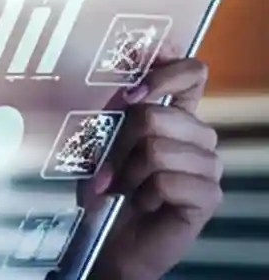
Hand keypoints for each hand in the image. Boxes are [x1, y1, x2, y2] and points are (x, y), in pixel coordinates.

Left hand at [89, 58, 222, 279]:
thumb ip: (116, 109)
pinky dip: (143, 193)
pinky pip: (167, 180)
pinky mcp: (208, 196)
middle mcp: (197, 136)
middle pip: (158, 114)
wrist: (108, 239)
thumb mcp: (101, 141)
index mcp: (175, 114)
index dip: (164, 72)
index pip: (191, 73)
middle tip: (111, 167)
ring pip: (158, 148)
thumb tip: (126, 81)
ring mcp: (207, 165)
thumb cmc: (107, 189)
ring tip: (125, 187)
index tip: (132, 91)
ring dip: (128, 172)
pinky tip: (143, 203)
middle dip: (121, 141)